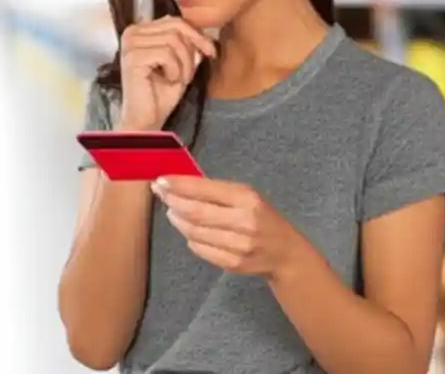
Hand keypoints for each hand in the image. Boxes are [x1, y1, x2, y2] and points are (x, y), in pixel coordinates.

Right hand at [118, 17, 215, 130]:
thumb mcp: (181, 64)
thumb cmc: (160, 94)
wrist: (147, 119)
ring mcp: (130, 44)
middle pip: (175, 27)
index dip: (196, 35)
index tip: (210, 51)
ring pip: (173, 40)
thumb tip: (206, 36)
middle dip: (191, 50)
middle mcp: (132, 32)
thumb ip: (190, 47)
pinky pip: (166, 54)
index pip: (175, 20)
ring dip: (184, 63)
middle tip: (189, 72)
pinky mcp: (133, 58)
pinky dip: (175, 69)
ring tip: (178, 79)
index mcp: (140, 30)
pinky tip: (168, 80)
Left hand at [152, 176, 308, 281]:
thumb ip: (216, 191)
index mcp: (247, 198)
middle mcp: (244, 221)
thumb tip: (178, 183)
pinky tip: (188, 230)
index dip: (179, 185)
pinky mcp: (233, 264)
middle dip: (173, 201)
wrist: (285, 252)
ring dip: (178, 220)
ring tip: (172, 211)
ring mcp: (239, 245)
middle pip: (195, 212)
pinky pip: (200, 249)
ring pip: (194, 232)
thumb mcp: (245, 196)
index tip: (160, 180)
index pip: (204, 190)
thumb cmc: (261, 217)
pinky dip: (190, 237)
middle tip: (161, 194)